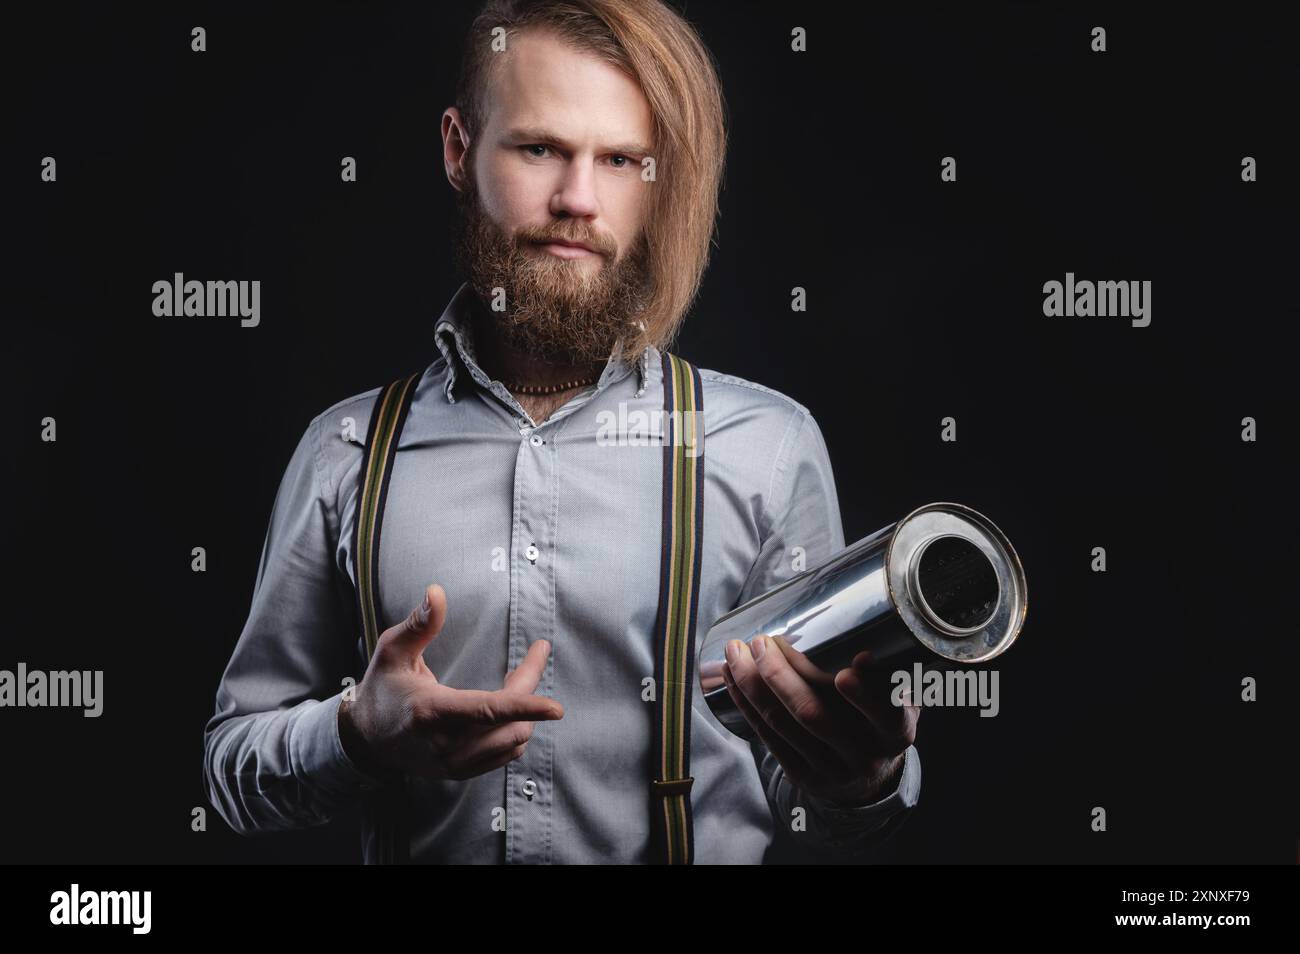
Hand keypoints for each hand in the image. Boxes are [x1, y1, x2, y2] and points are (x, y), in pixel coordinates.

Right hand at [341, 583, 563, 780]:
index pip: (488, 711)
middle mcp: (445, 744)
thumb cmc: (382, 687)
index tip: (557, 708)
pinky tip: (506, 708)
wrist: (364, 739)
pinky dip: (515, 729)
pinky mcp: (460, 772)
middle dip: (529, 689)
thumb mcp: (392, 650)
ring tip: (515, 680)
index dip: (525, 706)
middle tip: (533, 656)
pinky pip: (505, 755)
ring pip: (513, 742)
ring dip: (525, 711)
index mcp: (431, 711)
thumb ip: (419, 624)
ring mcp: (453, 763)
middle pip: (511, 723)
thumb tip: (437, 591)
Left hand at [720, 636, 917, 806]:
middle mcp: (864, 756)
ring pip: (782, 724)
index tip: (845, 674)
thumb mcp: (901, 702)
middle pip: (814, 716)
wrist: (869, 779)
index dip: (864, 697)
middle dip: (780, 675)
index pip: (886, 716)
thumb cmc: (881, 722)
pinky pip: (767, 737)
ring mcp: (830, 769)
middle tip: (762, 642)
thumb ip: (890, 678)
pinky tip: (733, 678)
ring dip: (752, 685)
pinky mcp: (803, 775)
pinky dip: (746, 704)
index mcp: (895, 733)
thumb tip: (862, 653)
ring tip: (736, 652)